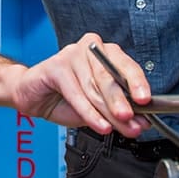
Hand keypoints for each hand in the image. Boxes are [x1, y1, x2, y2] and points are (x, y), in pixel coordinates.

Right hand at [7, 33, 151, 137]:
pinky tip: (98, 124)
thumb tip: (141, 123)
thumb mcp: (98, 108)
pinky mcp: (56, 66)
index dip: (137, 83)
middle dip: (121, 101)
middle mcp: (91, 49)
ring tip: (112, 128)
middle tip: (128, 119)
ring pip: (93, 87)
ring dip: (105, 111)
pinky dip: (89, 112)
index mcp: (107, 54)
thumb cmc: (67, 98)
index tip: (145, 100)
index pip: (127, 66)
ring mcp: (72, 54)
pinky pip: (76, 93)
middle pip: (110, 77)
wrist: (33, 97)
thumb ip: (118, 113)